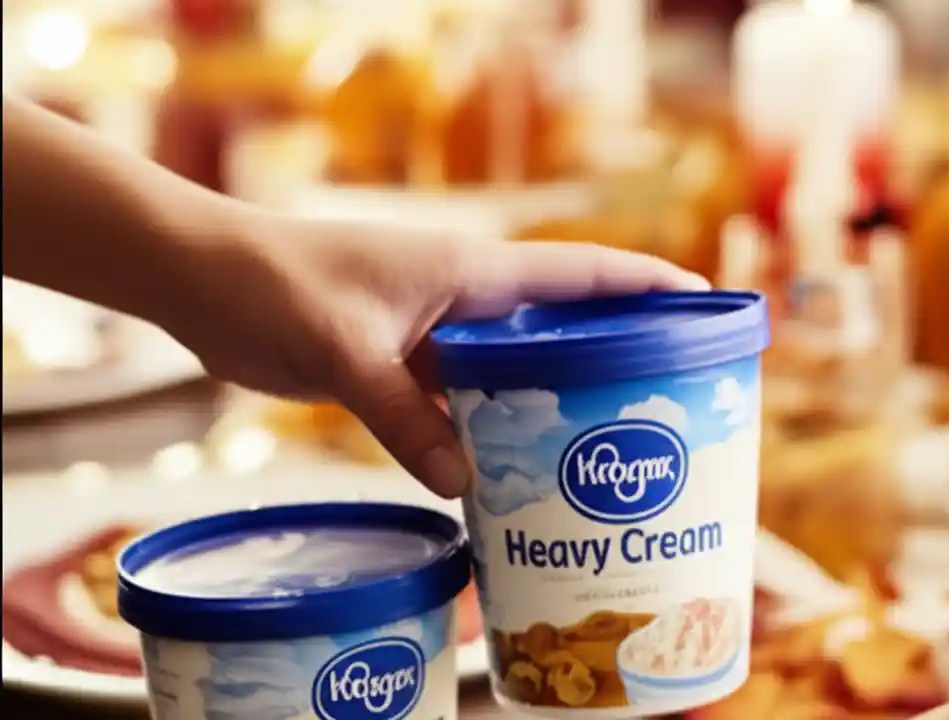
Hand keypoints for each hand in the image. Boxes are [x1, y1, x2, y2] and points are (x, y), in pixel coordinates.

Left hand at [164, 211, 707, 496]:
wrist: (204, 282)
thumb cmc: (274, 286)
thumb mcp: (345, 350)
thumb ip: (405, 415)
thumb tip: (465, 486)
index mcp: (470, 270)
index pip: (580, 273)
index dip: (646, 285)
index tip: (704, 302)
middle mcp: (465, 298)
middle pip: (562, 324)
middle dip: (617, 350)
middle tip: (669, 395)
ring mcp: (436, 332)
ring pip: (516, 369)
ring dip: (554, 398)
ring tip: (605, 445)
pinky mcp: (404, 365)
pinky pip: (466, 399)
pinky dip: (493, 429)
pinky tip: (513, 467)